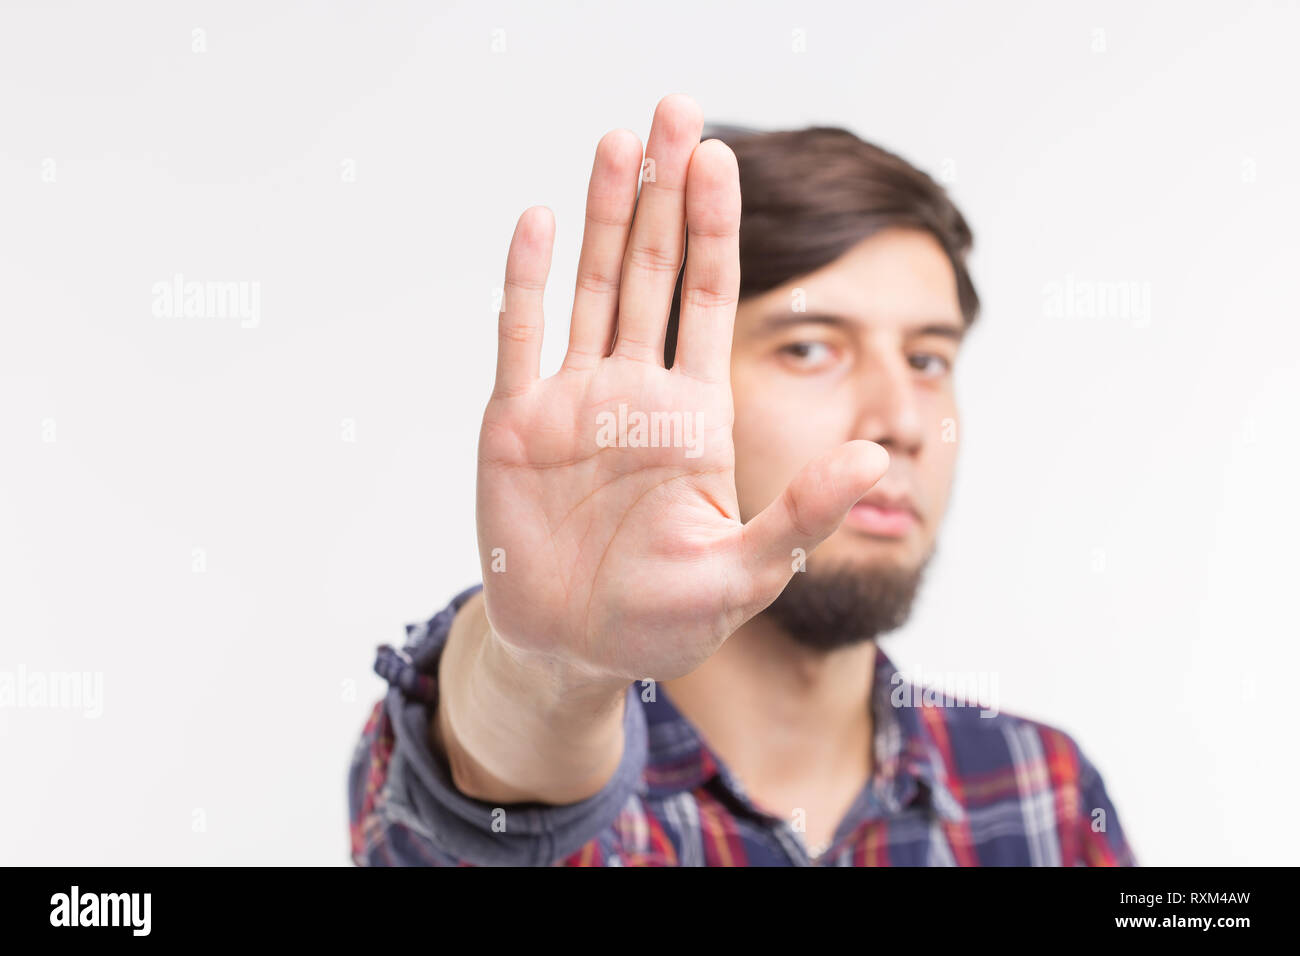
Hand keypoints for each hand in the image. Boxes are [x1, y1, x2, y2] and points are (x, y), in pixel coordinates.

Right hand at [476, 94, 888, 685]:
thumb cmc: (665, 619)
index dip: (718, 227)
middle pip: (654, 270)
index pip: (710, 299)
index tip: (722, 157)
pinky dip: (527, 279)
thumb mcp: (744, 573)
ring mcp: (573, 401)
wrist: (574, 649)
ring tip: (617, 140)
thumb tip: (878, 460)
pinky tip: (538, 222)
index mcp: (693, 414)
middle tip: (673, 110)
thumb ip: (802, 515)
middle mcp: (636, 391)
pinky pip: (520, 337)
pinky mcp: (515, 422)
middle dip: (666, 192)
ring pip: (592, 286)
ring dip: (605, 214)